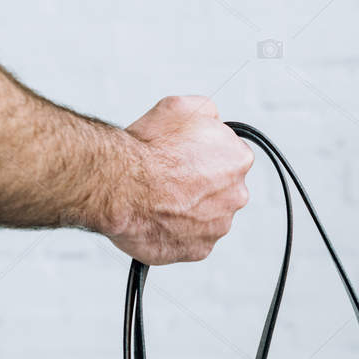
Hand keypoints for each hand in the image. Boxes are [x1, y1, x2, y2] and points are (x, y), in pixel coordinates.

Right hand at [111, 95, 253, 263]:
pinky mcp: (198, 250)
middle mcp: (236, 195)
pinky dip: (175, 232)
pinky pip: (190, 240)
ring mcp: (218, 226)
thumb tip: (212, 120)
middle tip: (168, 178)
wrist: (120, 185)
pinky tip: (156, 218)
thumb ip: (207, 113)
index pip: (228, 157)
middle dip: (199, 185)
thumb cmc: (147, 149)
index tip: (183, 157)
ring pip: (206, 216)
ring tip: (158, 199)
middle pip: (220, 189)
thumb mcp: (180, 107)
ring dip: (187, 209)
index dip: (202, 155)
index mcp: (238, 160)